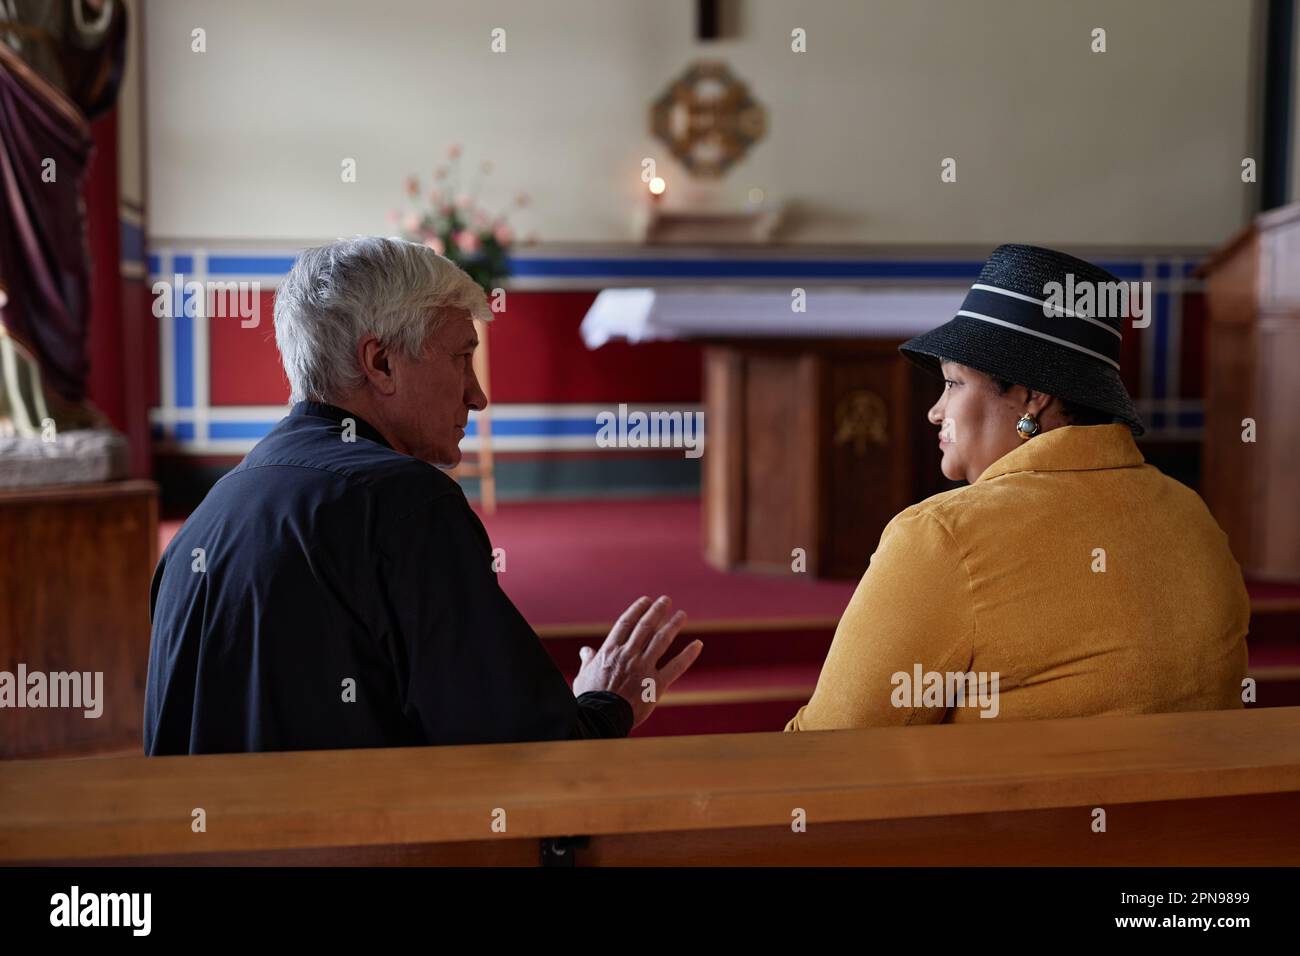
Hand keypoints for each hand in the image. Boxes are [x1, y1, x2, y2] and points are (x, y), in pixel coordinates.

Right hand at [572, 595, 701, 728]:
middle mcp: (628, 655)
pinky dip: (688, 654)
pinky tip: (698, 644)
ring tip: (682, 614)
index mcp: (610, 651)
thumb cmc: (589, 699)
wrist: (600, 719)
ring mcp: (643, 668)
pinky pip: (676, 666)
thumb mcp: (583, 676)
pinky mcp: (656, 685)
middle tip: (666, 600)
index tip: (646, 600)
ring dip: (673, 625)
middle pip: (646, 626)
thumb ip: (588, 660)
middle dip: (657, 610)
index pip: (626, 623)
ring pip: (662, 640)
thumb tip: (585, 650)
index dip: (637, 609)